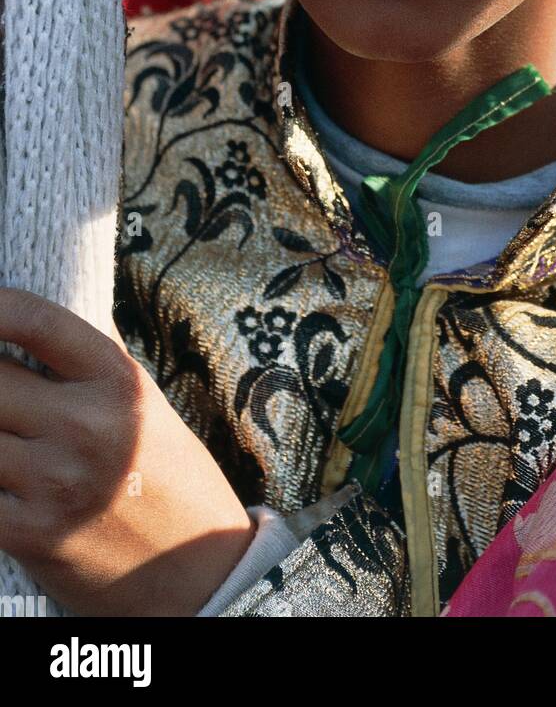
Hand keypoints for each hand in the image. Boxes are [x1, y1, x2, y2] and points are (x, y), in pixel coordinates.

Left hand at [0, 287, 255, 615]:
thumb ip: (90, 365)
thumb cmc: (170, 478)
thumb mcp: (144, 405)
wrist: (198, 571)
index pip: (36, 322)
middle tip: (4, 396)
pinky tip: (2, 478)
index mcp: (118, 381)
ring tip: (8, 437)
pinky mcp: (32, 532)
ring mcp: (56, 479)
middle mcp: (88, 424)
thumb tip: (31, 323)